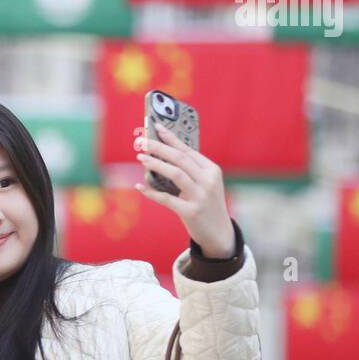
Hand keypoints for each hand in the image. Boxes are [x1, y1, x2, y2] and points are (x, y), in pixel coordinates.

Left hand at [134, 125, 235, 258]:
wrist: (219, 233)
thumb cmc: (206, 204)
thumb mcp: (205, 184)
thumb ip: (190, 170)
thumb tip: (161, 153)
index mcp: (211, 170)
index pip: (188, 150)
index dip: (170, 137)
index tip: (156, 126)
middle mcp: (208, 181)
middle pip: (180, 158)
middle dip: (159, 147)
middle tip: (141, 142)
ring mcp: (200, 196)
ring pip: (175, 174)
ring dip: (156, 164)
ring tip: (140, 157)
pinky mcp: (191, 212)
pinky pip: (166, 199)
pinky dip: (151, 192)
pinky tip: (139, 186)